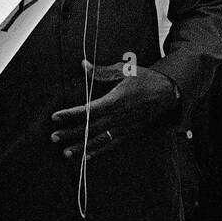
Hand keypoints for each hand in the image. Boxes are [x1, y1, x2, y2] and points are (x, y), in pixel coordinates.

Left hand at [50, 60, 176, 160]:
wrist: (168, 93)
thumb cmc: (144, 79)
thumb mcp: (124, 71)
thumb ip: (101, 71)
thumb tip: (83, 65)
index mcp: (115, 100)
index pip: (87, 110)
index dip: (70, 114)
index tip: (55, 117)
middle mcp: (118, 117)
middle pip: (89, 127)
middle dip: (70, 133)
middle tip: (53, 137)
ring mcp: (123, 128)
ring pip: (98, 140)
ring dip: (81, 147)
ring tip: (65, 152)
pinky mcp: (129, 134)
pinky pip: (110, 145)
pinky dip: (97, 151)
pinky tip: (86, 156)